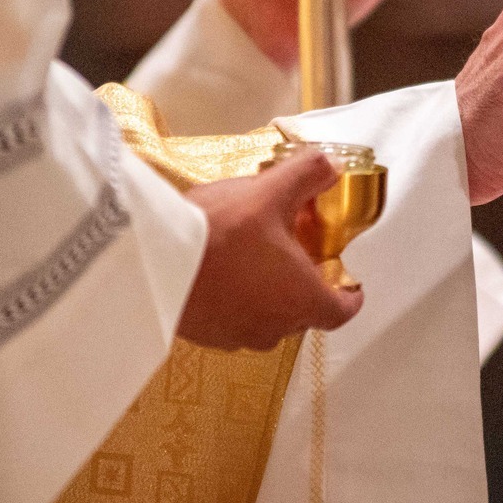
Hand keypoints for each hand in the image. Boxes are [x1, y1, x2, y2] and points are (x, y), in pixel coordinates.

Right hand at [179, 150, 364, 350]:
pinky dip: (235, 303)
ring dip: (268, 296)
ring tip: (255, 262)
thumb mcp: (270, 192)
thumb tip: (333, 165)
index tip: (348, 285)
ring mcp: (237, 336)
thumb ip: (308, 176)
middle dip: (304, 288)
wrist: (153, 260)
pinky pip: (233, 323)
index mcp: (301, 298)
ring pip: (267, 320)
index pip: (340, 312)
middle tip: (297, 258)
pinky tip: (220, 274)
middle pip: (304, 314)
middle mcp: (275, 327)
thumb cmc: (219, 232)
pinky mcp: (206, 336)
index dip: (348, 298)